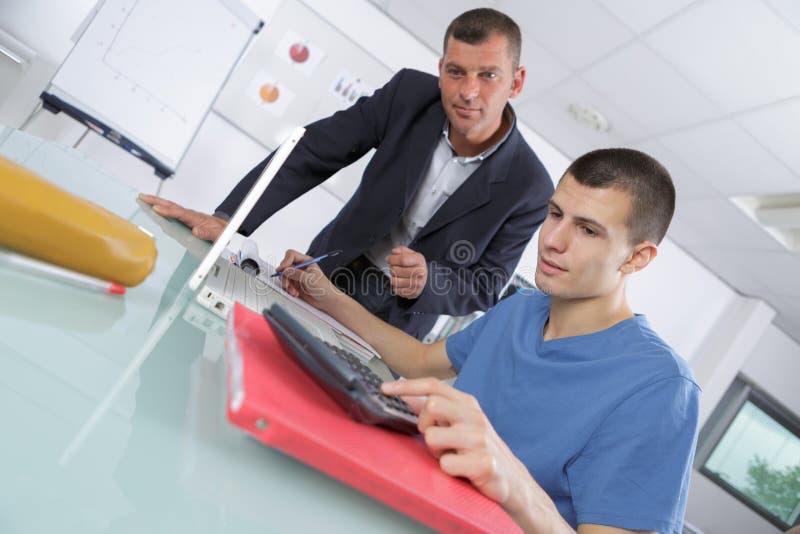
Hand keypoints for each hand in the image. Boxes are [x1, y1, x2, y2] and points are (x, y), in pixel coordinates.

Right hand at [138, 193, 227, 240]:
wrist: (225, 229)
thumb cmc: (221, 232)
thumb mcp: (218, 235)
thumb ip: (208, 234)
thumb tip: (196, 231)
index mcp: (196, 218)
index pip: (180, 214)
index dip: (168, 211)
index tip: (156, 209)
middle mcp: (190, 215)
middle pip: (171, 206)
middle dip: (156, 201)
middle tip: (142, 197)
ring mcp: (187, 216)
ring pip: (170, 207)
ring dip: (156, 202)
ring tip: (143, 199)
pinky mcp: (185, 218)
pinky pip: (171, 211)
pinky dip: (161, 207)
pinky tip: (152, 207)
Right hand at [277, 249, 341, 310]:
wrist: (327, 300)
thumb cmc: (324, 288)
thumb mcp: (310, 279)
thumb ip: (297, 274)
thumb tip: (285, 270)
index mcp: (306, 261)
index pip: (291, 255)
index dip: (285, 261)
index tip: (282, 269)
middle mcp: (301, 267)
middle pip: (285, 266)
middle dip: (285, 276)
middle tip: (287, 284)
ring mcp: (297, 276)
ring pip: (284, 276)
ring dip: (287, 285)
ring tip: (293, 291)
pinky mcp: (295, 284)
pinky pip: (286, 284)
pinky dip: (288, 289)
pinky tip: (295, 293)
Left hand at [382, 378, 527, 504]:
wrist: (512, 481)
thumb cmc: (478, 450)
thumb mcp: (457, 424)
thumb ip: (433, 410)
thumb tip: (407, 394)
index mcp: (467, 404)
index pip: (434, 386)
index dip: (407, 385)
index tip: (385, 388)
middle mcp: (475, 417)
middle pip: (432, 405)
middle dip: (424, 424)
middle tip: (434, 439)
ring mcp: (480, 439)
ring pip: (433, 437)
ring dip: (435, 451)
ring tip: (450, 456)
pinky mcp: (484, 463)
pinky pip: (446, 464)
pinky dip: (447, 470)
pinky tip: (460, 471)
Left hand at [386, 246, 427, 298]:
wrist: (424, 278)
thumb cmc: (414, 264)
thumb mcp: (411, 254)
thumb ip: (401, 250)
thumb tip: (394, 252)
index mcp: (419, 261)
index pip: (403, 260)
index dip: (392, 259)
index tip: (388, 259)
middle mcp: (420, 273)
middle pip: (397, 271)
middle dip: (392, 268)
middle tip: (394, 267)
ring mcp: (417, 284)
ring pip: (395, 281)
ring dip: (393, 277)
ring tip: (396, 275)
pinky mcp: (412, 293)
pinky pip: (396, 290)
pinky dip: (395, 286)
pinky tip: (399, 282)